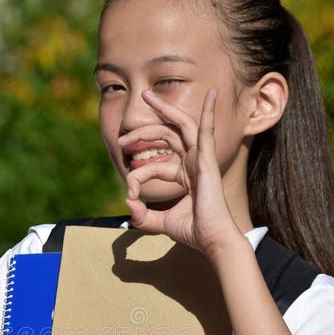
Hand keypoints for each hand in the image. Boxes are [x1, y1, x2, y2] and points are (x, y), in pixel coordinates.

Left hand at [119, 88, 239, 255]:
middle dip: (142, 131)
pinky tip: (211, 93)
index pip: (153, 166)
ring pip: (181, 125)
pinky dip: (209, 111)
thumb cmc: (193, 232)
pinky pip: (207, 131)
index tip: (129, 194)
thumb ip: (142, 216)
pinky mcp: (207, 161)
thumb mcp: (160, 222)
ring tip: (146, 96)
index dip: (137, 177)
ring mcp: (201, 159)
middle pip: (166, 135)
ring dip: (164, 109)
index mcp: (185, 175)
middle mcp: (193, 163)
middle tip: (122, 138)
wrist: (211, 240)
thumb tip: (127, 203)